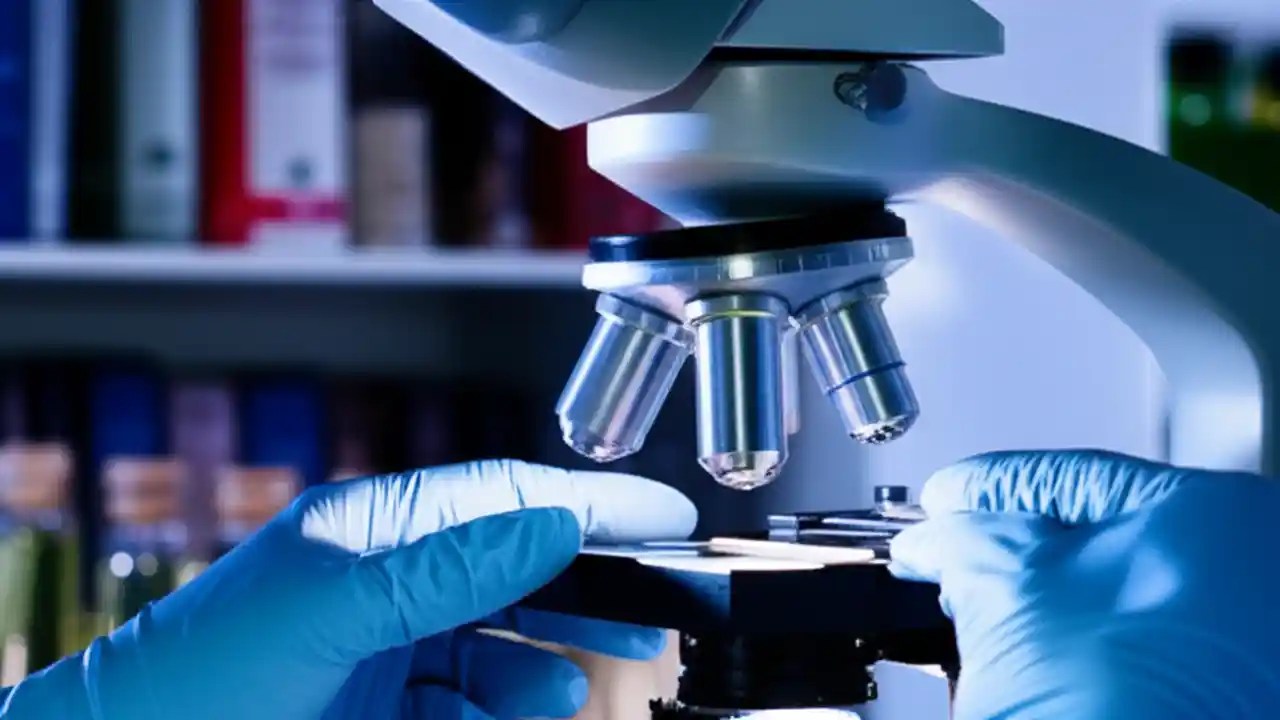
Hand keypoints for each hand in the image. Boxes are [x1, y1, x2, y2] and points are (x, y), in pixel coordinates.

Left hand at [1, 460, 696, 719]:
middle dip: (587, 590)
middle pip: (519, 573)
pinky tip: (504, 719)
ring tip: (567, 687)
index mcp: (377, 530)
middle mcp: (392, 583)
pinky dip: (499, 716)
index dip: (591, 504)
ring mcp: (391, 650)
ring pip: (504, 648)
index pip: (506, 500)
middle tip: (655, 613)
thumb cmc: (202, 673)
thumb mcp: (331, 607)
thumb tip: (555, 521)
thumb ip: (448, 567)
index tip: (664, 517)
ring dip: (543, 667)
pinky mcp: (391, 711)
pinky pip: (473, 707)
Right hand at [889, 450, 1279, 718]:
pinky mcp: (1216, 701)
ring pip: (1110, 603)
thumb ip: (966, 537)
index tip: (942, 500)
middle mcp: (1248, 580)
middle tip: (946, 556)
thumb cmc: (1119, 709)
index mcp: (1222, 521)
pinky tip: (1024, 669)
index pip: (1075, 475)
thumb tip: (938, 532)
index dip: (988, 488)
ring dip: (1034, 606)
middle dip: (1010, 548)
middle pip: (1097, 539)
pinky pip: (1131, 657)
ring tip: (975, 616)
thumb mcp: (1010, 590)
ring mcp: (1238, 653)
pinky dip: (1070, 655)